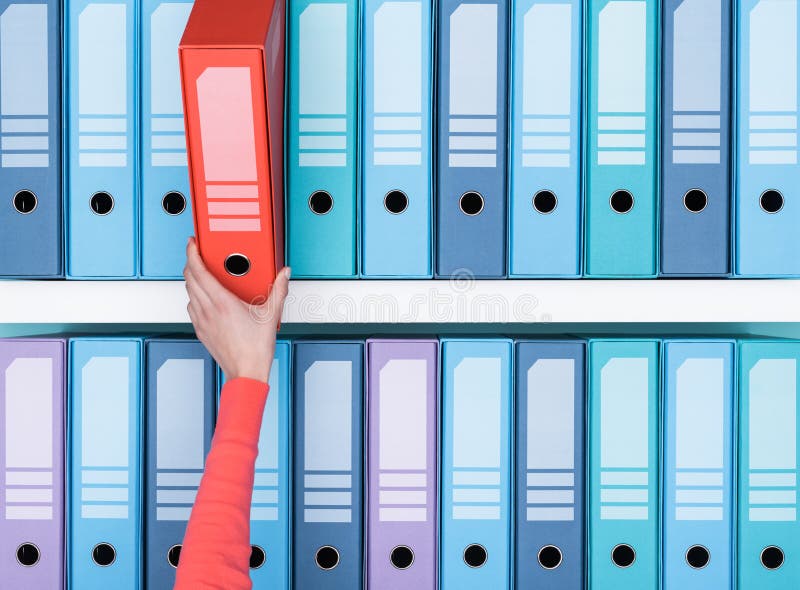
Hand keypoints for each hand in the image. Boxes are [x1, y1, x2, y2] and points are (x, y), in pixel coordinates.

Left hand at [183, 238, 289, 382]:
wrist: (246, 372)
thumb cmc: (255, 349)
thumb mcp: (271, 315)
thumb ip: (278, 290)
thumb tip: (283, 275)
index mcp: (222, 302)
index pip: (198, 271)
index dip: (192, 253)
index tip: (193, 244)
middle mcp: (208, 310)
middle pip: (189, 278)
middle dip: (191, 263)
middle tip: (198, 255)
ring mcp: (202, 321)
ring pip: (189, 292)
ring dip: (192, 280)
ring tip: (202, 274)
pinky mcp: (201, 330)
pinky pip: (191, 307)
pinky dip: (194, 297)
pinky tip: (205, 298)